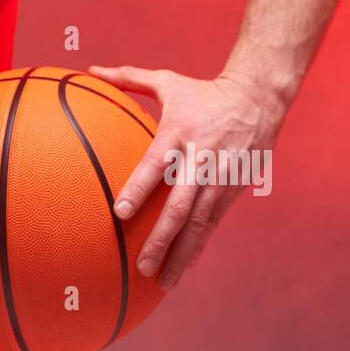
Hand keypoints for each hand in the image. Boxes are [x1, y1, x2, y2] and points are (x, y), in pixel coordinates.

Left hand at [88, 65, 287, 291]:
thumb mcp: (168, 81)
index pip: (156, 164)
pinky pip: (214, 223)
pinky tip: (184, 266)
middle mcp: (201, 159)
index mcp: (180, 132)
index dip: (139, 188)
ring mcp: (220, 177)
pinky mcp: (233, 189)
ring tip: (162, 280)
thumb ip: (128, 78)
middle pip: (180, 204)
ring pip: (200, 223)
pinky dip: (199, 245)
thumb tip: (91, 70)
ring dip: (181, 253)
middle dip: (161, 237)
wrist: (258, 98)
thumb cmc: (202, 91)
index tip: (119, 212)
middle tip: (141, 264)